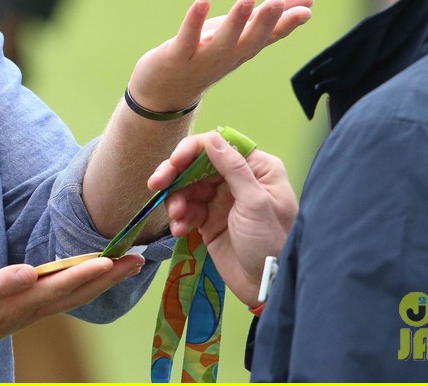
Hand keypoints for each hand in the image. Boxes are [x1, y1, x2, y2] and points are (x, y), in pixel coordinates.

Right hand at [0, 255, 143, 368]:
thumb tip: (29, 272)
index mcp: (19, 304)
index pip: (61, 286)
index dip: (87, 273)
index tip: (113, 260)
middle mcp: (31, 309)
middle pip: (78, 292)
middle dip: (109, 277)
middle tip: (138, 260)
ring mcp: (30, 311)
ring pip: (74, 294)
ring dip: (102, 280)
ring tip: (125, 266)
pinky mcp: (24, 308)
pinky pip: (62, 295)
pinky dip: (82, 284)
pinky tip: (89, 277)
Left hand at [128, 0, 313, 111]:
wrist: (165, 92)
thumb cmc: (206, 55)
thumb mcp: (238, 34)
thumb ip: (268, 18)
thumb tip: (309, 1)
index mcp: (243, 50)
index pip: (269, 37)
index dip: (286, 24)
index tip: (307, 10)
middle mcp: (227, 56)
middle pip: (250, 41)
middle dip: (265, 22)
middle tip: (279, 2)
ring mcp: (202, 58)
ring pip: (222, 41)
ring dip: (236, 22)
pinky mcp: (176, 56)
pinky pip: (187, 38)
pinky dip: (194, 21)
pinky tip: (202, 1)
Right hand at [150, 131, 296, 306]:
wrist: (267, 288)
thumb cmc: (271, 243)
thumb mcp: (255, 204)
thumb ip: (233, 169)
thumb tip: (212, 137)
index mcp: (257, 169)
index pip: (219, 146)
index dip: (192, 150)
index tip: (173, 162)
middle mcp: (238, 180)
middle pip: (197, 165)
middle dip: (176, 175)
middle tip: (156, 185)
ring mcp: (222, 200)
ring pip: (188, 187)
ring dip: (176, 200)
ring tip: (176, 218)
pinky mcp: (209, 221)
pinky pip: (187, 210)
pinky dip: (179, 218)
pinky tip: (180, 230)